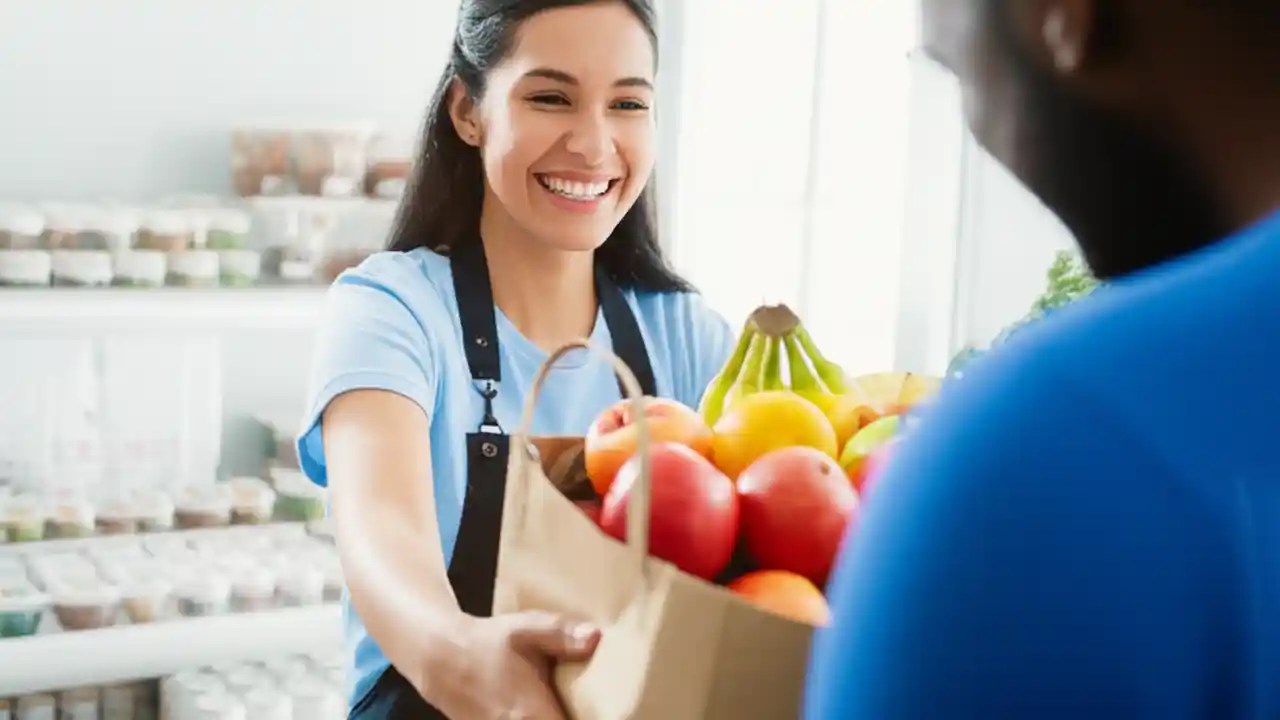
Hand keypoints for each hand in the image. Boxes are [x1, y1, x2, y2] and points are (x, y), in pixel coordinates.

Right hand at [429, 611, 601, 719]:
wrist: (441, 658)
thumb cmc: (487, 643)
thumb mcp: (527, 630)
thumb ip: (562, 635)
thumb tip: (595, 638)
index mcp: (532, 714)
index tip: (605, 712)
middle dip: (575, 717)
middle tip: (586, 706)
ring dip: (557, 716)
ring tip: (565, 705)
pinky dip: (539, 719)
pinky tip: (546, 707)